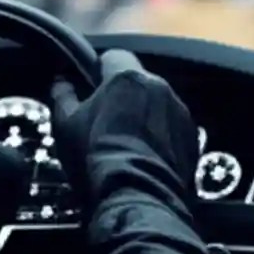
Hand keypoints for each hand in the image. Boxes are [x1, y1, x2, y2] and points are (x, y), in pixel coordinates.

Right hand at [50, 49, 201, 205]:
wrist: (137, 196)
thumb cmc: (95, 157)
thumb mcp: (66, 126)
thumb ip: (63, 97)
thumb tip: (61, 82)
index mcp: (127, 77)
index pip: (114, 56)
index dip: (100, 70)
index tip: (91, 86)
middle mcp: (159, 87)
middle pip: (138, 80)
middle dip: (123, 95)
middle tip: (106, 120)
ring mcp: (180, 111)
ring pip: (158, 103)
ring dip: (145, 115)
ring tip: (128, 143)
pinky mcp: (193, 136)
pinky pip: (173, 127)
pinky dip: (162, 135)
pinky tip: (147, 156)